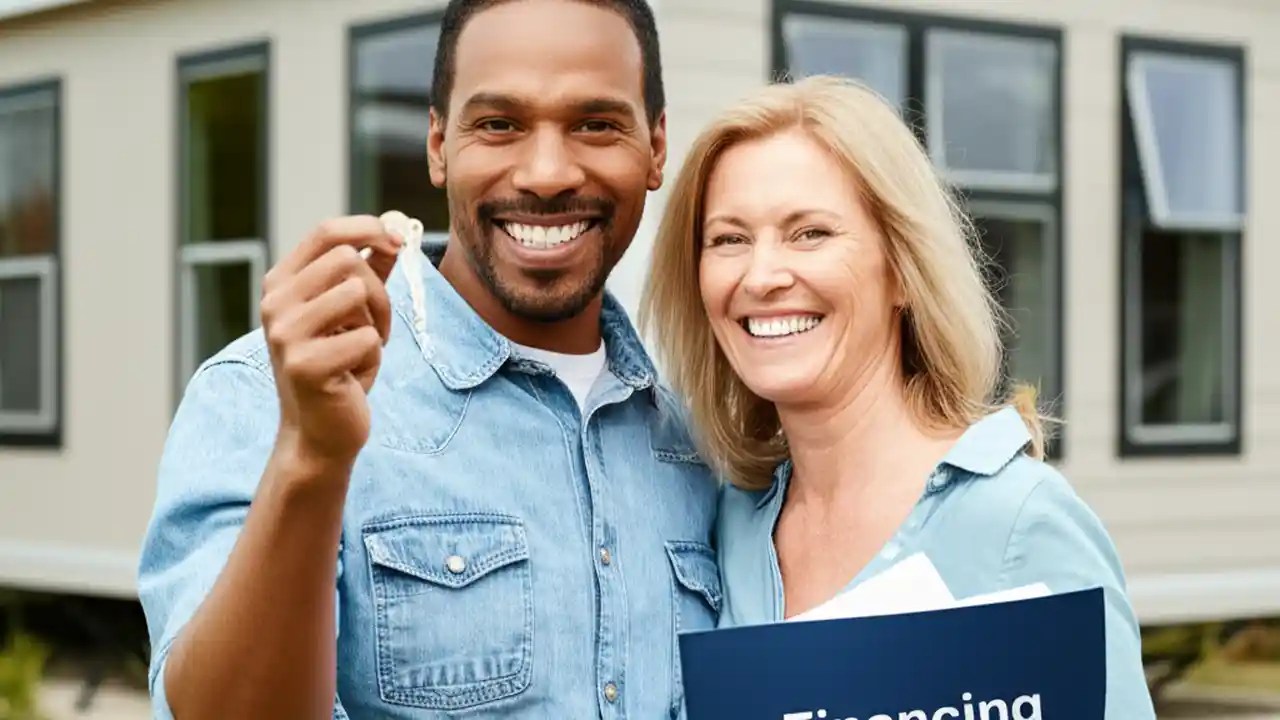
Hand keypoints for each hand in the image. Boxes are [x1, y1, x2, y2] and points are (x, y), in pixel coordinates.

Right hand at [260, 216, 402, 466]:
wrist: (319, 433)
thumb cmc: (338, 367)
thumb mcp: (349, 313)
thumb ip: (366, 271)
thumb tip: (394, 229)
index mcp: (280, 283)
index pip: (326, 232)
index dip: (368, 228)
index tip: (398, 240)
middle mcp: (275, 303)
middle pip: (349, 260)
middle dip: (378, 293)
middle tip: (378, 326)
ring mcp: (286, 334)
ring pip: (359, 294)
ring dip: (377, 324)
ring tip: (362, 350)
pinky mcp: (306, 365)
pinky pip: (367, 338)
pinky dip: (372, 357)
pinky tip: (353, 376)